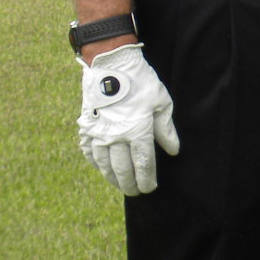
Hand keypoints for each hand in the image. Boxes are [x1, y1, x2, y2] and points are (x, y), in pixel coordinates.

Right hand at [77, 43, 178, 195]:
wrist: (111, 67)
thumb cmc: (141, 83)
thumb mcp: (161, 103)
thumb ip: (165, 129)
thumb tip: (172, 150)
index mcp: (137, 131)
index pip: (143, 163)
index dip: (147, 178)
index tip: (150, 188)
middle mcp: (116, 137)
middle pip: (123, 169)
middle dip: (130, 184)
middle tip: (136, 192)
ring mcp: (98, 134)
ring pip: (105, 165)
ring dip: (113, 178)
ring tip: (120, 185)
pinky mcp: (86, 128)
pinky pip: (90, 153)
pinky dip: (97, 164)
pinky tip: (102, 169)